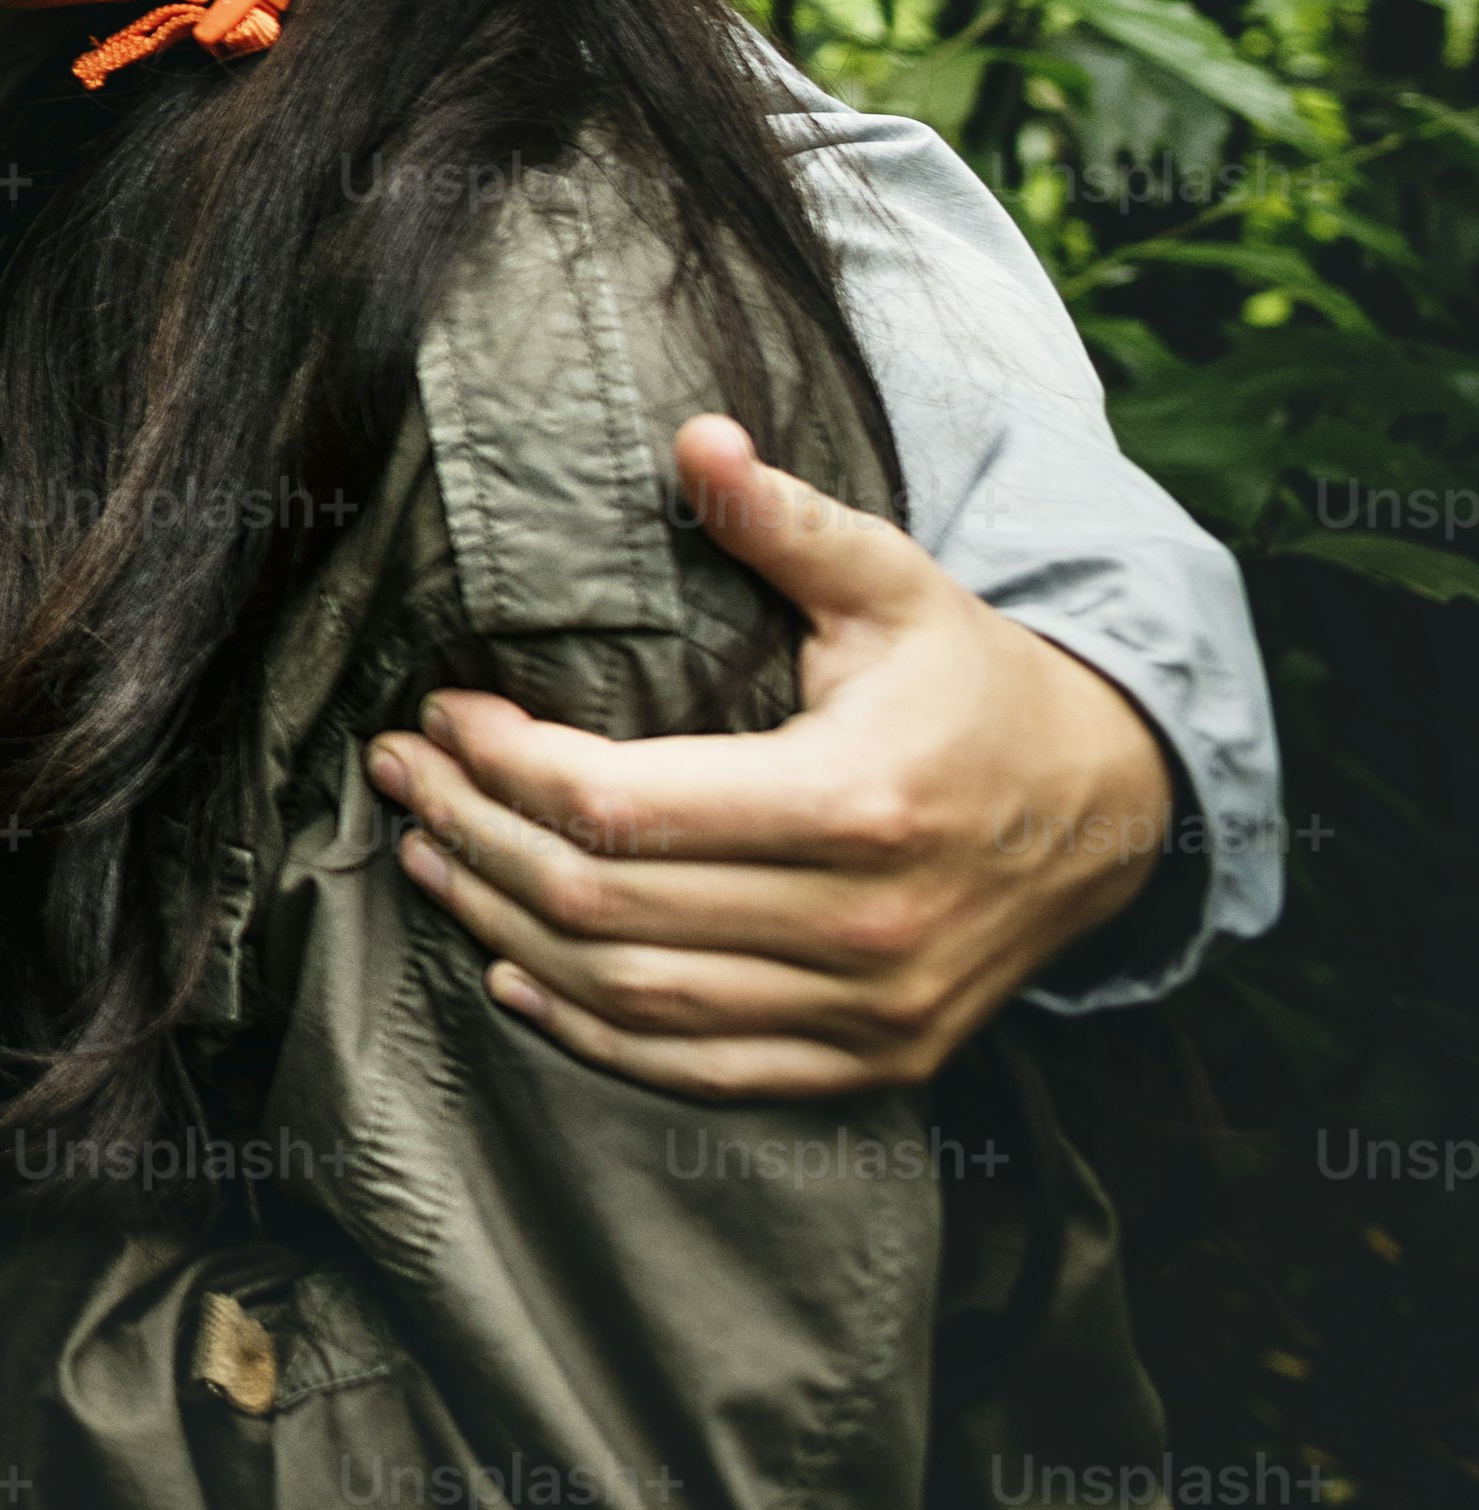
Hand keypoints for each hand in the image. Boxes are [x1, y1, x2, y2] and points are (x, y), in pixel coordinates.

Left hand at [367, 412, 1183, 1095]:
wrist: (1109, 809)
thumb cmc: (970, 683)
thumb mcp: (895, 584)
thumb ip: (786, 521)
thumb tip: (695, 438)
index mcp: (857, 802)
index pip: (619, 803)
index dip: (503, 761)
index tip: (441, 710)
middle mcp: (864, 925)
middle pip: (601, 901)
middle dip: (473, 832)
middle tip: (400, 773)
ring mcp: (870, 1011)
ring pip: (631, 995)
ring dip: (503, 927)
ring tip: (427, 854)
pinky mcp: (874, 1063)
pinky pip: (700, 1071)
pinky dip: (592, 1033)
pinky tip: (514, 973)